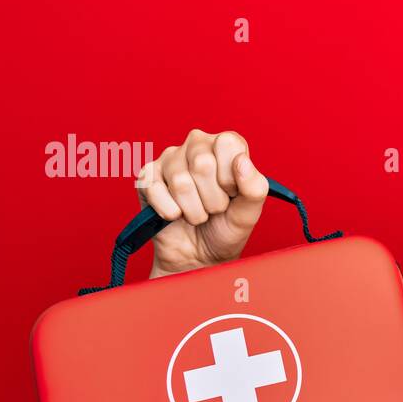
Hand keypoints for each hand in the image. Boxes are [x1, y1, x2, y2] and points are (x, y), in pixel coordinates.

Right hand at [136, 129, 268, 276]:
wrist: (200, 257)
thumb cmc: (226, 229)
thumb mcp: (249, 213)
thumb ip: (255, 187)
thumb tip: (241, 161)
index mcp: (226, 145)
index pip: (228, 144)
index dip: (231, 178)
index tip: (232, 193)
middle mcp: (197, 145)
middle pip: (203, 164)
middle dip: (213, 199)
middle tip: (215, 208)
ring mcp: (170, 159)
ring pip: (180, 183)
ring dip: (193, 211)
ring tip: (197, 213)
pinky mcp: (147, 176)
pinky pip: (154, 190)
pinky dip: (169, 212)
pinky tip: (175, 214)